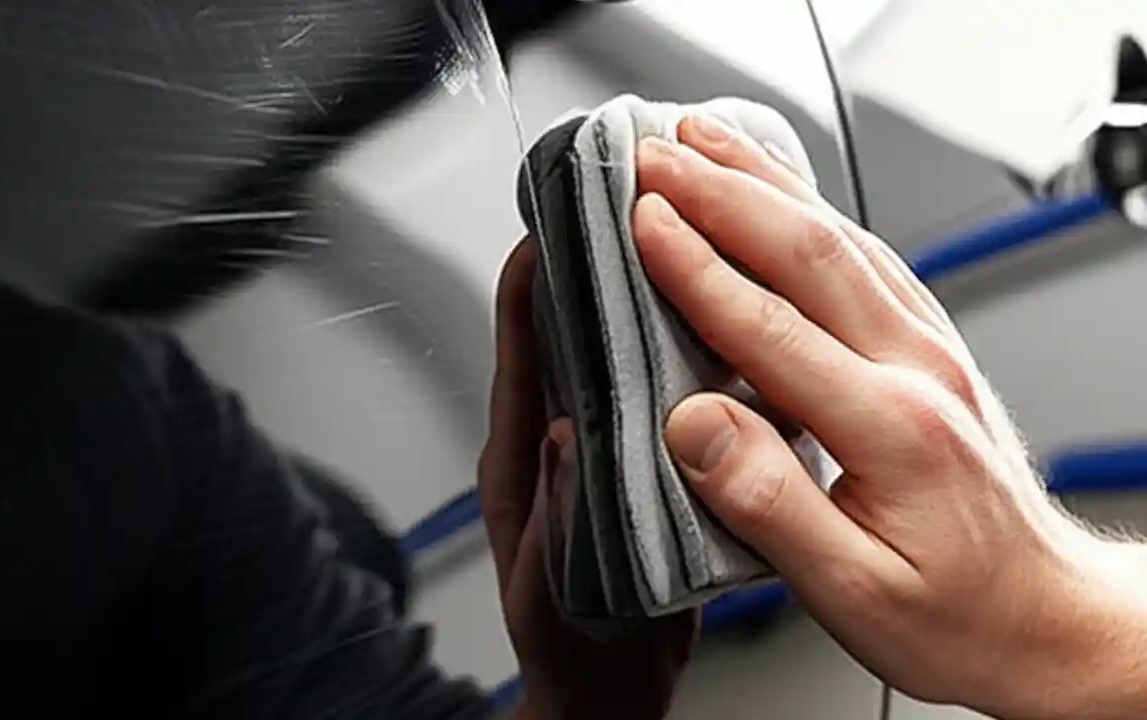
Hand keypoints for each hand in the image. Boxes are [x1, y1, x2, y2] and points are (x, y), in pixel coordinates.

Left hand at [479, 240, 697, 719]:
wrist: (604, 696)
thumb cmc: (566, 651)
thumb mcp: (549, 587)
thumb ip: (555, 511)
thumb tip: (565, 433)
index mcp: (521, 460)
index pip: (517, 351)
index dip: (527, 282)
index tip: (550, 224)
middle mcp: (560, 442)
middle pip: (569, 337)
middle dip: (592, 273)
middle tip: (627, 216)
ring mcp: (604, 455)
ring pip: (622, 363)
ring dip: (646, 312)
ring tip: (684, 258)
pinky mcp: (645, 474)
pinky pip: (664, 404)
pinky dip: (690, 368)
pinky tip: (729, 343)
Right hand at [631, 115, 1146, 719]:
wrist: (1046, 621)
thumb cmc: (955, 618)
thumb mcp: (850, 592)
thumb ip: (766, 501)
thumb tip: (694, 426)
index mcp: (889, 427)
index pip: (770, 324)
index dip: (695, 265)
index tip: (643, 218)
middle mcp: (916, 370)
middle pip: (809, 252)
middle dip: (724, 191)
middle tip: (656, 154)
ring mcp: (932, 353)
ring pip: (843, 241)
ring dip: (769, 184)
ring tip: (709, 145)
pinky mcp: (935, 353)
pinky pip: (872, 259)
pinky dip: (817, 213)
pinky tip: (788, 196)